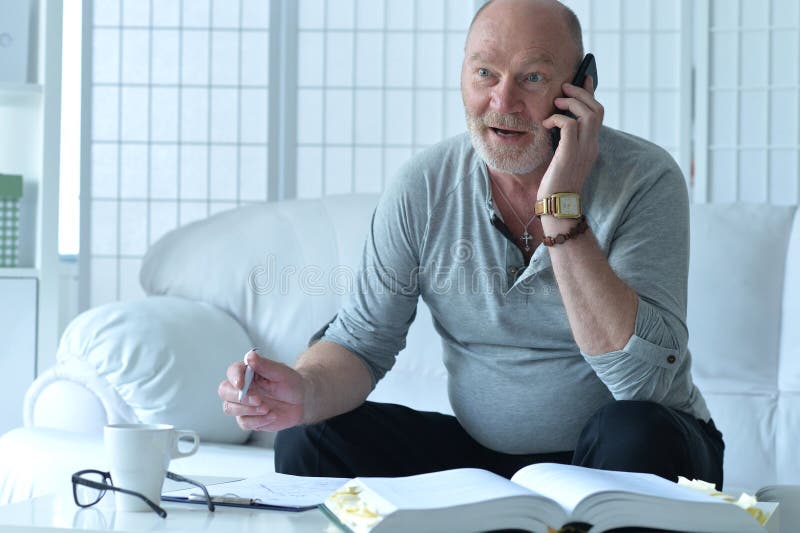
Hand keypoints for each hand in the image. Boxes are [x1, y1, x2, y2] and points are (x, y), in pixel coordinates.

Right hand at [218, 350, 305, 431]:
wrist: (301, 402)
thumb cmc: (291, 384)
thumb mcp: (281, 372)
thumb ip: (265, 365)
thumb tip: (250, 356)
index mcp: (248, 372)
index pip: (232, 372)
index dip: (234, 377)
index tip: (241, 384)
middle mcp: (242, 388)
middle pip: (224, 391)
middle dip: (240, 398)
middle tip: (258, 400)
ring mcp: (243, 404)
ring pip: (230, 408)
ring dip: (249, 410)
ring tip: (267, 408)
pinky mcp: (248, 418)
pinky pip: (244, 422)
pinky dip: (259, 420)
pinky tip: (272, 415)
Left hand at [540, 76, 602, 197]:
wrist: (557, 206)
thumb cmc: (556, 185)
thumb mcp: (563, 158)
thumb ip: (565, 142)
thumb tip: (557, 125)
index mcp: (591, 146)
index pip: (597, 114)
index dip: (591, 94)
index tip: (585, 78)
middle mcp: (591, 146)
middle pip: (597, 110)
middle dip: (582, 93)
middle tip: (565, 88)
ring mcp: (583, 150)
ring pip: (588, 114)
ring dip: (572, 103)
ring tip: (557, 102)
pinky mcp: (570, 154)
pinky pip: (569, 125)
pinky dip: (558, 119)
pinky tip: (547, 124)